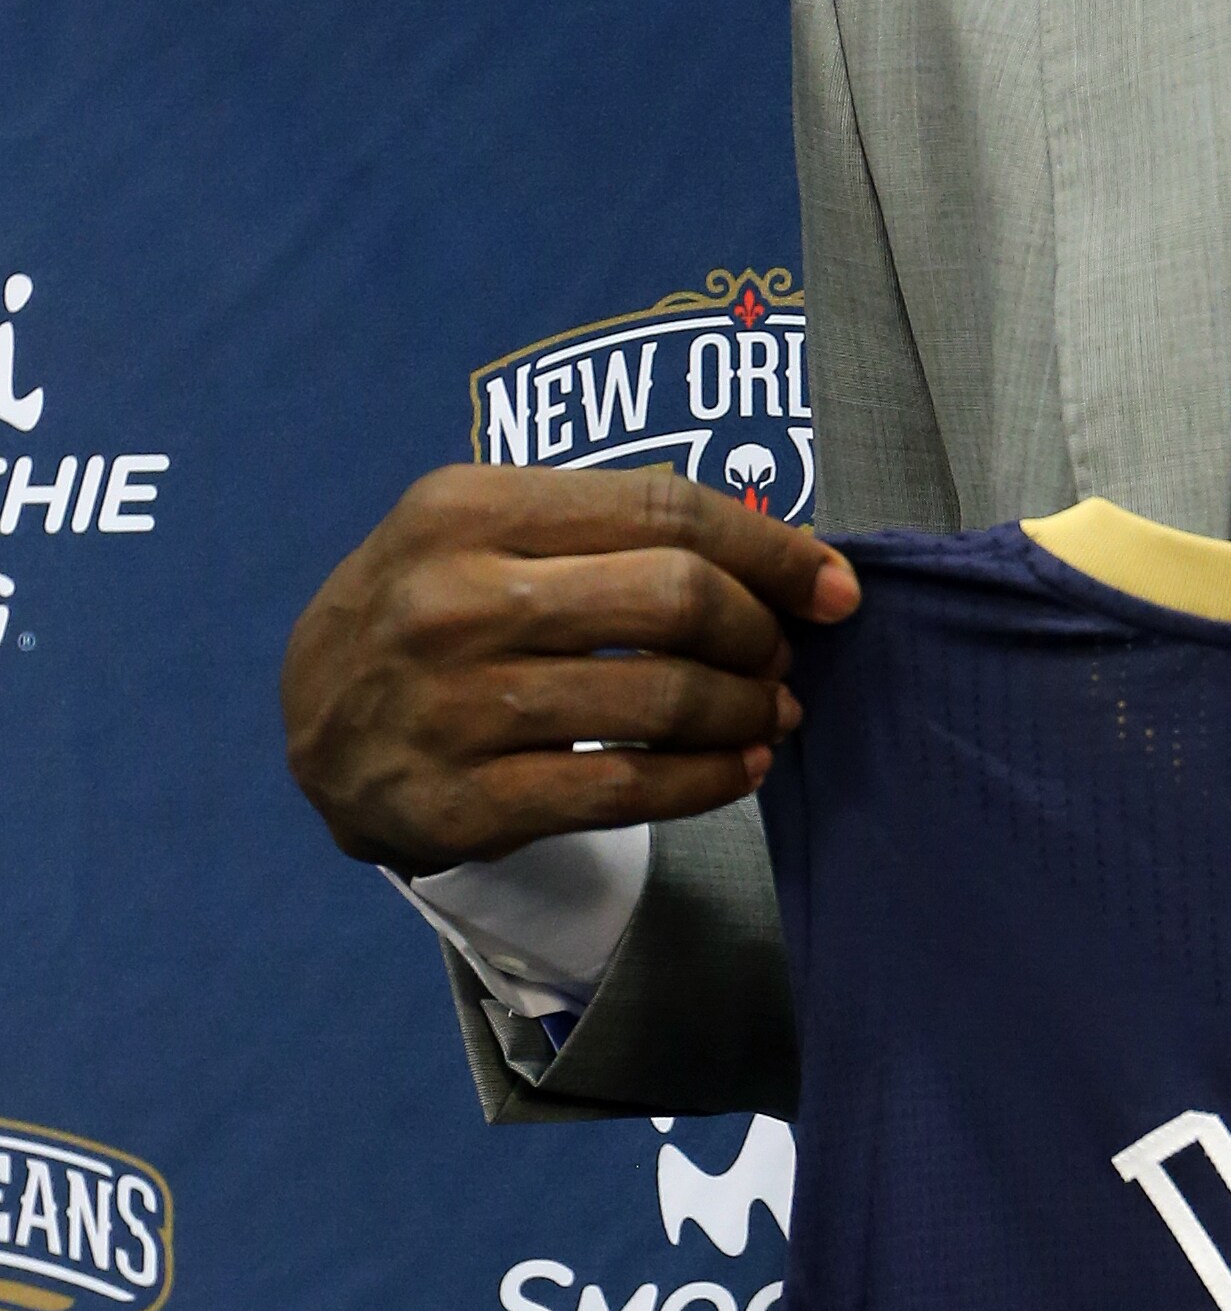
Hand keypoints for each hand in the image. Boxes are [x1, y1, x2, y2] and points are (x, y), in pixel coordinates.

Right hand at [281, 466, 860, 874]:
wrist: (316, 724)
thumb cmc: (436, 606)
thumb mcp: (488, 530)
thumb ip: (616, 527)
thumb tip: (789, 559)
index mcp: (466, 507)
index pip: (664, 511)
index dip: (771, 550)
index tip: (833, 585)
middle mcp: (452, 601)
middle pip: (675, 599)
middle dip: (760, 631)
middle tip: (782, 655)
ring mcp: (452, 706)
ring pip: (662, 700)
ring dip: (746, 710)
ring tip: (770, 713)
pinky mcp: (462, 803)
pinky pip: (625, 790)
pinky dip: (706, 780)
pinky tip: (737, 769)